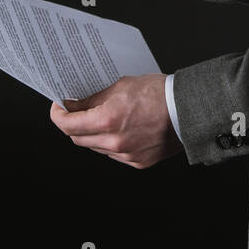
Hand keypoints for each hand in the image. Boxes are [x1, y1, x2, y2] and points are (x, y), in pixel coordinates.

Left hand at [49, 74, 183, 168]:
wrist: (189, 109)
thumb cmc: (160, 93)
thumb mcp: (122, 86)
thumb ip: (94, 98)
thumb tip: (74, 104)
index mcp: (108, 120)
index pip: (68, 125)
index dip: (59, 115)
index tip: (59, 107)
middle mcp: (115, 142)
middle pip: (78, 139)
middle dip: (73, 125)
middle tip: (77, 111)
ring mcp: (127, 155)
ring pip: (96, 148)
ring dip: (93, 135)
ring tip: (103, 118)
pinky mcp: (138, 162)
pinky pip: (115, 155)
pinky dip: (111, 143)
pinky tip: (121, 130)